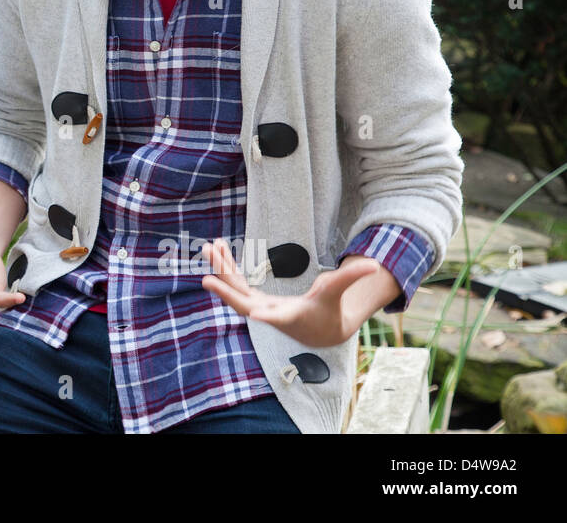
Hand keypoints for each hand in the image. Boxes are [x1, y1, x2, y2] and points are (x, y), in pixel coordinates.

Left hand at [200, 239, 390, 346]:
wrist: (319, 331)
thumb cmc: (329, 311)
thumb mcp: (338, 293)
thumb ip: (351, 277)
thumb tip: (374, 265)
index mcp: (292, 316)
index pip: (278, 318)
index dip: (267, 317)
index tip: (253, 314)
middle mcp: (269, 314)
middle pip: (243, 303)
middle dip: (226, 291)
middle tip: (205, 278)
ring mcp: (258, 308)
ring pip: (234, 291)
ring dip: (221, 270)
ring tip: (208, 247)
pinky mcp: (253, 301)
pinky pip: (235, 285)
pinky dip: (226, 268)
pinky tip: (217, 249)